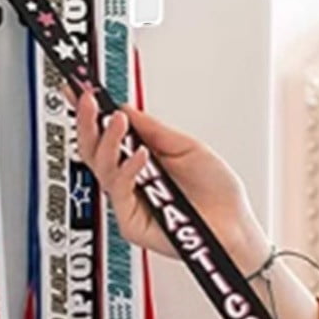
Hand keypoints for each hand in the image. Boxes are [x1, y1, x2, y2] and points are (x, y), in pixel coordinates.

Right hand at [74, 90, 267, 267]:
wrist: (235, 227)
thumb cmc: (217, 193)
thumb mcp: (186, 147)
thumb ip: (154, 130)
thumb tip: (126, 109)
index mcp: (142, 160)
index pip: (107, 135)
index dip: (92, 114)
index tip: (83, 91)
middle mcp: (130, 180)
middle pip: (94, 151)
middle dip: (87, 122)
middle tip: (87, 101)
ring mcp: (129, 201)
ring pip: (102, 168)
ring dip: (109, 140)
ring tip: (117, 121)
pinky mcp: (131, 223)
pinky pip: (120, 191)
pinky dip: (128, 169)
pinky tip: (140, 154)